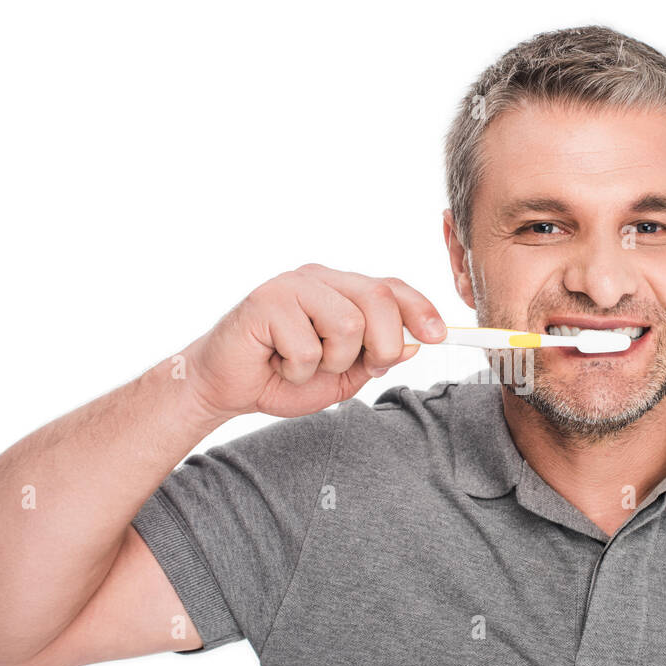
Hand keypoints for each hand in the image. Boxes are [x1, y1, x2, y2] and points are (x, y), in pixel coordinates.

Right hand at [182, 263, 445, 419]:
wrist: (226, 387)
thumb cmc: (282, 376)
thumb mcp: (342, 375)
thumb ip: (375, 359)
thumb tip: (412, 345)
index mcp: (341, 289)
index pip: (391, 288)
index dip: (420, 309)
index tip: (439, 335)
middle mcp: (319, 279)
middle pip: (378, 299)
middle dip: (382, 344)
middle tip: (363, 366)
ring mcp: (291, 286)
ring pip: (347, 323)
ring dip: (331, 361)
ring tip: (303, 364)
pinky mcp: (264, 303)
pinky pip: (306, 347)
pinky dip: (297, 371)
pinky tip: (277, 363)